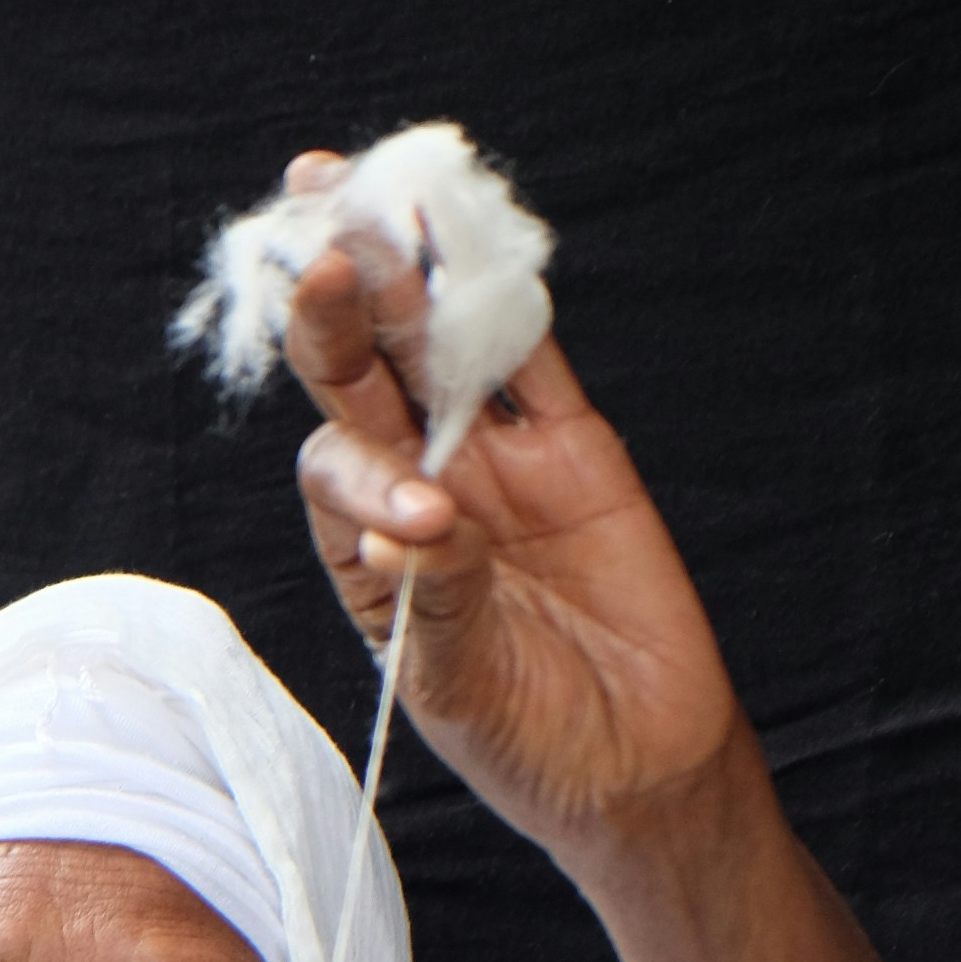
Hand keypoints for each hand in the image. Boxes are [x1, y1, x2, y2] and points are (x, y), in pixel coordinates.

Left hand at [280, 149, 745, 875]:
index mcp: (369, 551)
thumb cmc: (527, 741)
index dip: (363, 465)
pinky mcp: (572, 446)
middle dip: (339, 309)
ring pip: (440, 345)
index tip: (420, 513)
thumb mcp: (461, 688)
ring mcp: (494, 458)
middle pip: (365, 378)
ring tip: (377, 197)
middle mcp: (418, 488)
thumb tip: (404, 526)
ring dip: (411, 274)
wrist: (638, 764)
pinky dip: (507, 301)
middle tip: (322, 243)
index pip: (338, 469)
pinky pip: (532, 358)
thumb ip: (433, 602)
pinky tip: (473, 237)